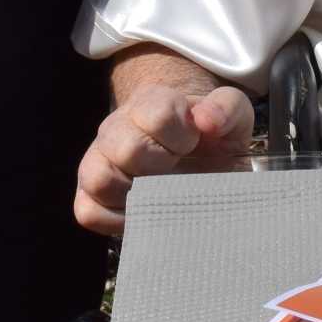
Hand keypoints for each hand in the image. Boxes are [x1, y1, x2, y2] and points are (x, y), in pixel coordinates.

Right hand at [73, 81, 254, 235]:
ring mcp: (99, 161)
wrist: (195, 156)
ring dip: (135, 194)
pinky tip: (144, 213)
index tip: (193, 146)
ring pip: (98, 178)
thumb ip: (226, 109)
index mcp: (150, 102)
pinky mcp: (90, 196)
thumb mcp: (232, 115)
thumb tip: (206, 121)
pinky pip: (88, 211)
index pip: (157, 115)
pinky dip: (116, 220)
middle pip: (126, 148)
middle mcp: (117, 128)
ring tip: (160, 194)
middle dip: (161, 166)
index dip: (181, 137)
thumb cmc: (211, 136)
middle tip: (178, 171)